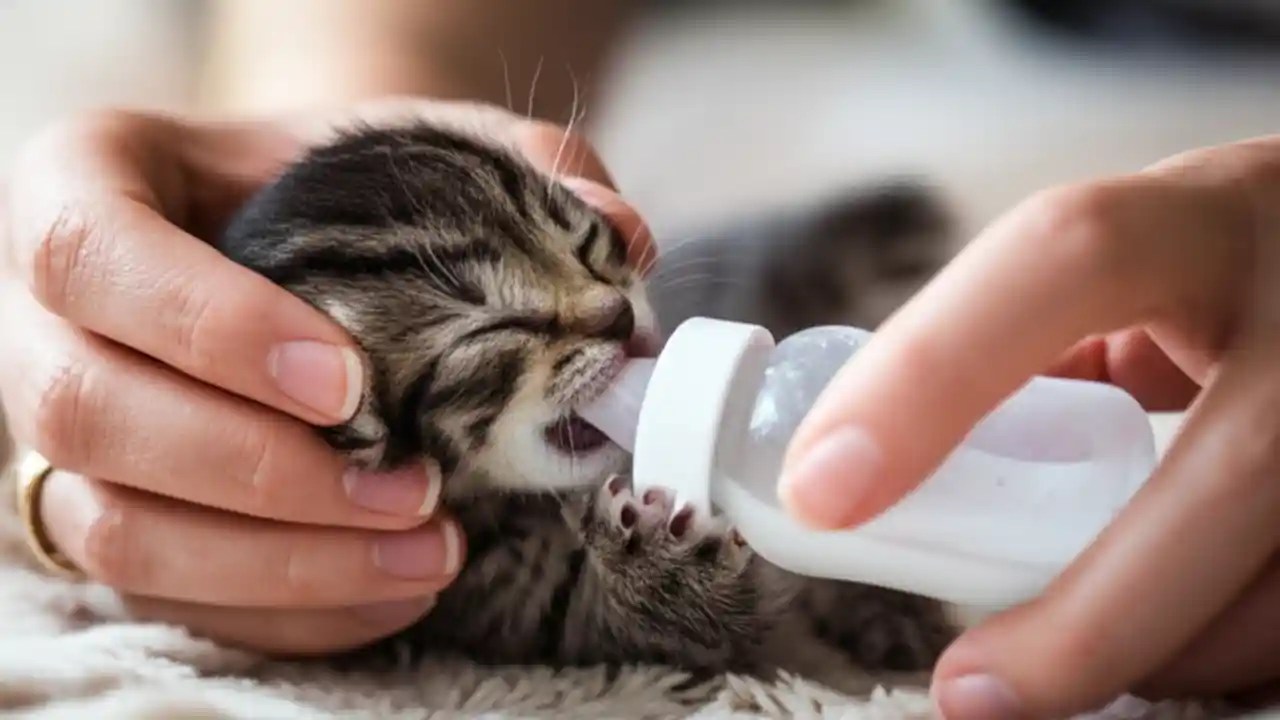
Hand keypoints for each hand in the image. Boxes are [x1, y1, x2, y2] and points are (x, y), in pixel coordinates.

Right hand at [1, 99, 652, 655]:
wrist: (293, 226)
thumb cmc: (339, 180)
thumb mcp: (415, 138)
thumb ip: (514, 165)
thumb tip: (620, 237)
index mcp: (82, 188)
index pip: (92, 258)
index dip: (209, 329)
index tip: (349, 380)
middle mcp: (45, 319)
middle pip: (88, 413)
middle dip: (259, 471)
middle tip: (413, 488)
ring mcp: (67, 433)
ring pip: (119, 531)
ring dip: (280, 562)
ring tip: (427, 554)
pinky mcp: (115, 516)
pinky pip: (173, 597)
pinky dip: (290, 609)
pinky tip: (395, 590)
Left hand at [779, 135, 1279, 717]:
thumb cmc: (1227, 265)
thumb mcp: (1139, 264)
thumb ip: (1035, 342)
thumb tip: (885, 449)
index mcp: (1208, 210)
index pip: (1069, 256)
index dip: (936, 373)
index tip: (824, 488)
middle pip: (1233, 471)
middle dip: (1091, 615)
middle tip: (969, 691)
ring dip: (1158, 654)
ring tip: (1042, 680)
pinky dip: (1219, 653)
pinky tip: (1151, 658)